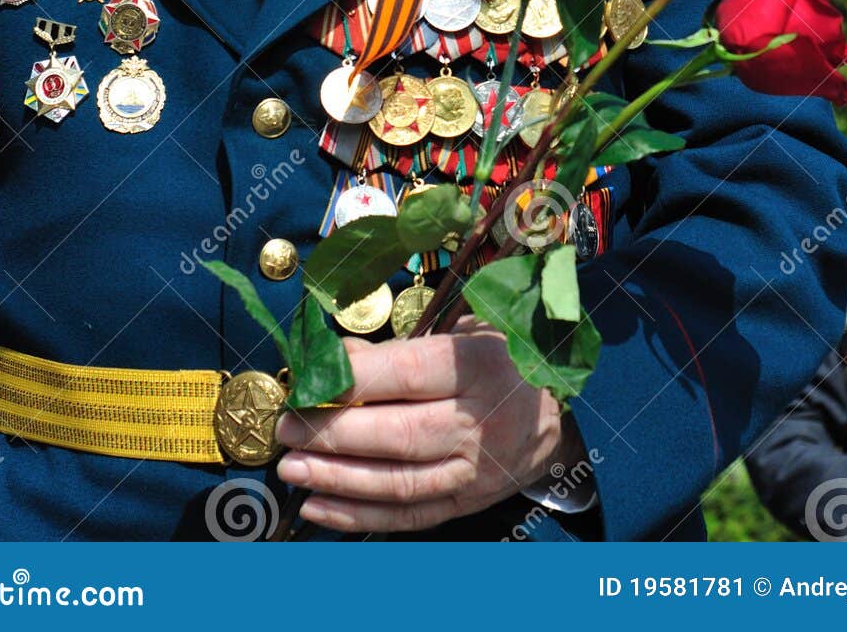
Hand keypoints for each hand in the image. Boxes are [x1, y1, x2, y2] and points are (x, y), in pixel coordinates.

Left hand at [273, 316, 583, 532]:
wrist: (559, 410)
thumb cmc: (502, 355)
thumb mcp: (464, 330)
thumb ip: (403, 346)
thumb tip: (340, 359)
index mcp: (482, 364)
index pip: (408, 374)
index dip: (353, 380)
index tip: (308, 380)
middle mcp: (482, 421)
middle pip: (400, 434)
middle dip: (335, 434)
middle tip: (287, 428)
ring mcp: (477, 469)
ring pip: (401, 482)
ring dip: (338, 479)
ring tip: (292, 468)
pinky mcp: (469, 502)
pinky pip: (409, 516)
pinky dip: (359, 516)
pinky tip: (318, 506)